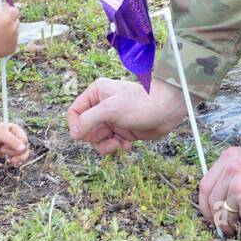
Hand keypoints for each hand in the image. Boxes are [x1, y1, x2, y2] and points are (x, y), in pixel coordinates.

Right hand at [0, 3, 18, 59]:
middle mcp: (13, 28)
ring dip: (9, 32)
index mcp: (8, 18)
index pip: (15, 11)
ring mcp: (14, 39)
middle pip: (16, 21)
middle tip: (0, 25)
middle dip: (10, 22)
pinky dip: (8, 42)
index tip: (5, 14)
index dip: (10, 12)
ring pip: (15, 32)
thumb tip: (5, 6)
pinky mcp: (13, 48)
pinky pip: (13, 42)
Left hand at [0, 121, 29, 166]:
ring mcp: (11, 146)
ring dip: (17, 159)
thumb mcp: (0, 134)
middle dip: (15, 153)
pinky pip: (16, 159)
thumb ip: (12, 141)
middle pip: (25, 149)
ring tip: (9, 160)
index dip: (18, 146)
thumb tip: (24, 148)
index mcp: (16, 131)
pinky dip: (15, 162)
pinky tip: (9, 161)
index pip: (24, 141)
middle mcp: (16, 138)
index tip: (5, 145)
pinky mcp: (7, 153)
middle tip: (2, 150)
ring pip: (23, 155)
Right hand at [67, 76, 188, 154]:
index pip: (74, 112)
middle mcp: (102, 106)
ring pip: (97, 139)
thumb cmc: (141, 104)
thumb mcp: (110, 110)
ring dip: (107, 145)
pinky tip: (128, 144)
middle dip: (96, 137)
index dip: (76, 126)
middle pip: (85, 129)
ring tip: (119, 143)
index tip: (83, 136)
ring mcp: (112, 119)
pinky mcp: (123, 131)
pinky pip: (111, 143)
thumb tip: (73, 134)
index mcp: (96, 94)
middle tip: (108, 136)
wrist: (167, 110)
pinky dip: (117, 146)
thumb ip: (88, 120)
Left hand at [197, 147, 240, 235]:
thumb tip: (221, 194)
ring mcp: (238, 189)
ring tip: (237, 225)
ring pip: (223, 213)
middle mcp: (231, 171)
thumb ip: (235, 172)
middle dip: (214, 217)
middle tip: (221, 224)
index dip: (205, 203)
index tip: (209, 211)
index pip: (205, 185)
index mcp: (230, 158)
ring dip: (229, 223)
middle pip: (211, 201)